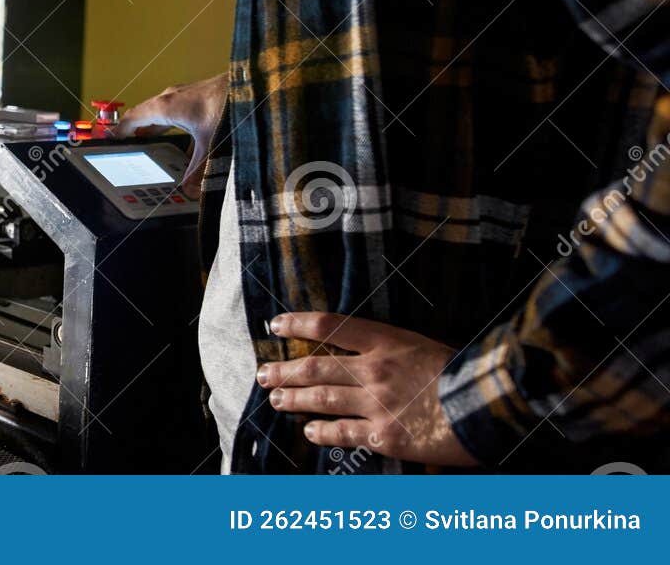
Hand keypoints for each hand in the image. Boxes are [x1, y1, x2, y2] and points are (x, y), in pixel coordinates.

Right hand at [112, 73, 226, 196]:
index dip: (118, 130)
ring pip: (159, 113)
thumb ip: (198, 170)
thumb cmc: (226, 104)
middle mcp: (170, 98)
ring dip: (153, 127)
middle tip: (125, 144)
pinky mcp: (195, 97)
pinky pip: (175, 112)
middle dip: (133, 130)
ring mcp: (182, 96)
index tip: (108, 139)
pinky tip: (184, 140)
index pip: (132, 118)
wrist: (248, 83)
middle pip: (143, 115)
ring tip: (149, 142)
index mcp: (164, 107)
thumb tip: (190, 191)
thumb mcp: (209, 144)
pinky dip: (172, 125)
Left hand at [258, 312, 478, 466]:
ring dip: (293, 398)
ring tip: (276, 399)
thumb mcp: (426, 347)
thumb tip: (362, 355)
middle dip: (285, 369)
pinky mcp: (385, 434)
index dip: (298, 323)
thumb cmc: (467, 373)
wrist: (493, 403)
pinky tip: (309, 431)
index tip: (277, 325)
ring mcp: (377, 402)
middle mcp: (375, 369)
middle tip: (264, 373)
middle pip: (315, 365)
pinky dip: (321, 432)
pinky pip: (343, 432)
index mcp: (387, 340)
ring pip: (321, 398)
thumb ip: (392, 350)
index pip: (330, 326)